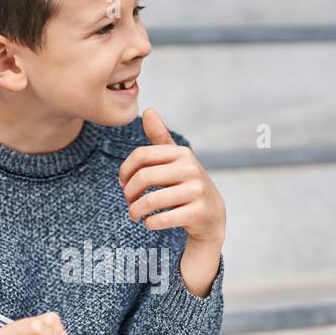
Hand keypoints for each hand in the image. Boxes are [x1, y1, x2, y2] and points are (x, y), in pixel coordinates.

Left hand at [119, 109, 225, 246]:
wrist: (213, 213)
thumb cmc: (186, 184)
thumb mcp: (176, 160)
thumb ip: (160, 137)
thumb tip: (148, 111)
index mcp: (181, 153)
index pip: (141, 155)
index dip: (124, 170)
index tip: (122, 182)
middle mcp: (191, 169)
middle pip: (143, 177)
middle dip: (128, 192)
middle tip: (128, 201)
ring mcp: (197, 191)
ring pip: (151, 200)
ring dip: (135, 210)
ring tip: (134, 214)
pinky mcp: (198, 212)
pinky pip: (163, 219)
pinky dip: (150, 223)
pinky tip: (149, 223)